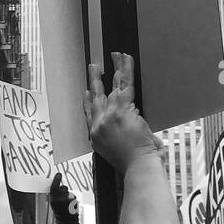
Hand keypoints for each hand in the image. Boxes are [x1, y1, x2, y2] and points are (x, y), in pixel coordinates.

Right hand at [49, 172, 78, 222]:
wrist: (66, 222)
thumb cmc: (59, 213)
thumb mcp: (53, 204)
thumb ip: (54, 195)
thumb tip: (57, 185)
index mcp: (53, 200)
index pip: (54, 187)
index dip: (56, 180)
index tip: (59, 174)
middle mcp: (60, 200)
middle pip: (63, 188)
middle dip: (64, 190)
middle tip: (63, 194)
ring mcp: (68, 201)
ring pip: (69, 192)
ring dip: (68, 195)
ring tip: (66, 203)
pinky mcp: (74, 202)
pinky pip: (73, 196)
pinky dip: (72, 199)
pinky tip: (70, 205)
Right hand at [83, 52, 159, 173]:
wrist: (137, 167)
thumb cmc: (133, 165)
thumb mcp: (119, 154)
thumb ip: (120, 141)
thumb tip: (130, 130)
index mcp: (97, 137)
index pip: (89, 115)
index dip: (87, 102)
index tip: (86, 92)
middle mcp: (99, 125)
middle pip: (95, 97)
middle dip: (94, 81)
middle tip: (92, 68)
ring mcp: (109, 115)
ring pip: (111, 86)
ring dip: (113, 69)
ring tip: (113, 56)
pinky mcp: (122, 107)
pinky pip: (124, 83)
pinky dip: (125, 69)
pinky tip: (125, 58)